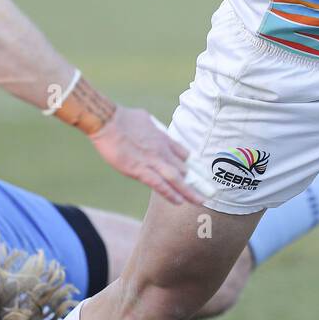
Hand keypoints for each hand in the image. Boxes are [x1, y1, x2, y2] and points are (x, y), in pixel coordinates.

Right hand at [87, 106, 202, 204]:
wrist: (107, 121)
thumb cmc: (123, 118)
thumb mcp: (146, 119)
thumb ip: (153, 128)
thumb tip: (154, 129)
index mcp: (163, 138)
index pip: (184, 154)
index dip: (194, 166)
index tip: (202, 174)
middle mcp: (162, 150)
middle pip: (184, 168)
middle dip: (198, 181)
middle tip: (211, 192)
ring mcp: (152, 161)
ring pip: (176, 179)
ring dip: (189, 191)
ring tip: (201, 201)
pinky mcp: (139, 169)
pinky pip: (158, 184)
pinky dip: (170, 193)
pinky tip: (179, 202)